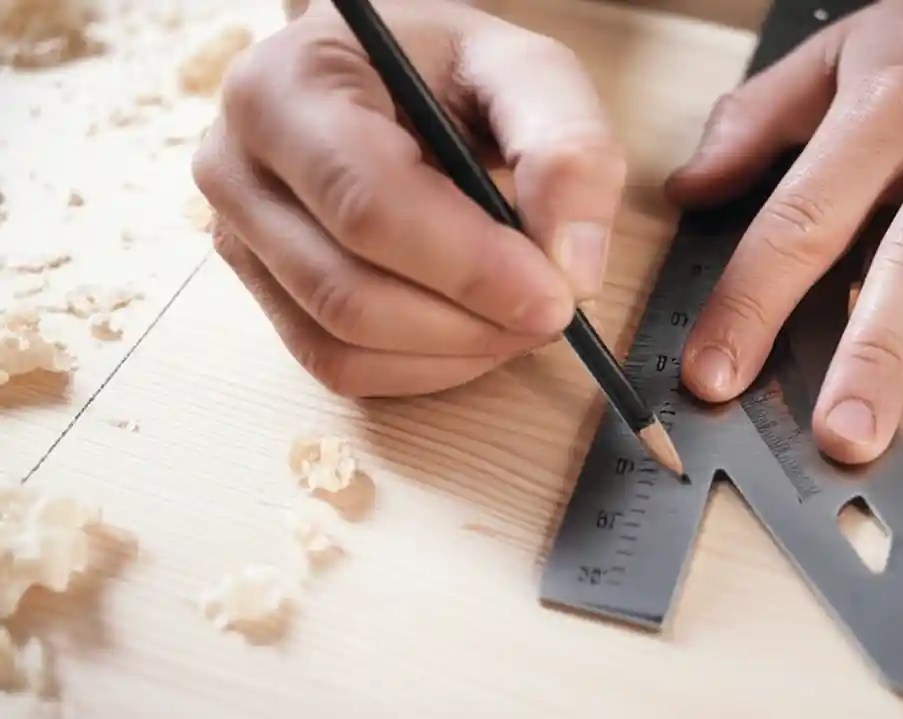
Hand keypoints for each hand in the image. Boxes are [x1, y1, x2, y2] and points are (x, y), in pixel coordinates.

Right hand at [194, 0, 623, 396]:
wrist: (388, 80)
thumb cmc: (449, 71)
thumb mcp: (525, 72)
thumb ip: (568, 148)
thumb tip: (570, 268)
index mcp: (286, 86)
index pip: (368, 205)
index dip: (470, 267)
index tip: (555, 298)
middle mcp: (236, 166)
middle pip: (350, 291)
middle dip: (470, 321)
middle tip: (554, 312)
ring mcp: (240, 237)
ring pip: (344, 343)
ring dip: (455, 351)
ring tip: (521, 314)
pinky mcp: (263, 294)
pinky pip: (340, 367)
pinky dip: (425, 368)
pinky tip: (474, 330)